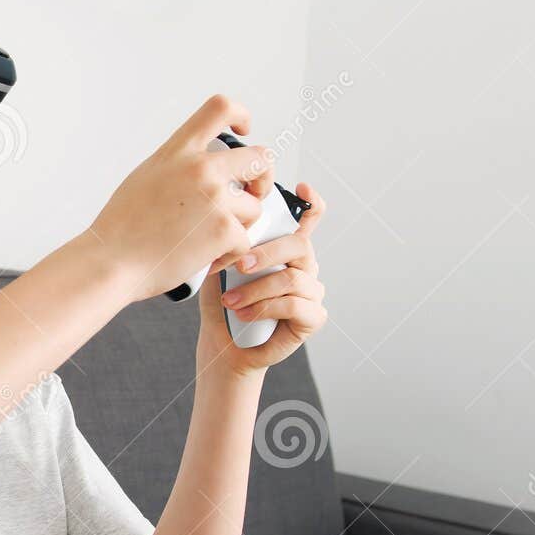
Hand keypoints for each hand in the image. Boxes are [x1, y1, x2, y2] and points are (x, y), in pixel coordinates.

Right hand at [86, 95, 277, 301]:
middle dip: (262, 179)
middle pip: (260, 157)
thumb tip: (194, 165)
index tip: (244, 129)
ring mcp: (215, 198)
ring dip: (239, 227)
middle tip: (252, 195)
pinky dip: (229, 256)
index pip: (219, 109)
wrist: (111, 262)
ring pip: (254, 208)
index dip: (240, 115)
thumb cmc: (120, 230)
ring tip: (210, 242)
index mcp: (177, 153)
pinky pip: (245, 242)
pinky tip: (205, 259)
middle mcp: (200, 169)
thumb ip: (175, 166)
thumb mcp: (144, 178)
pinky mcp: (224, 230)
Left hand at [196, 182, 326, 375]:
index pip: (308, 222)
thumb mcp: (222, 267)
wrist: (222, 346)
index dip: (311, 204)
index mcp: (285, 252)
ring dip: (256, 289)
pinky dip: (264, 308)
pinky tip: (244, 315)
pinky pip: (295, 304)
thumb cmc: (222, 304)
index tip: (301, 188)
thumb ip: (233, 244)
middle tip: (238, 265)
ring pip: (292, 278)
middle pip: (299, 245)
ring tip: (230, 301)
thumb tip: (227, 221)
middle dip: (266, 253)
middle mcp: (304, 268)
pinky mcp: (313, 318)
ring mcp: (311, 292)